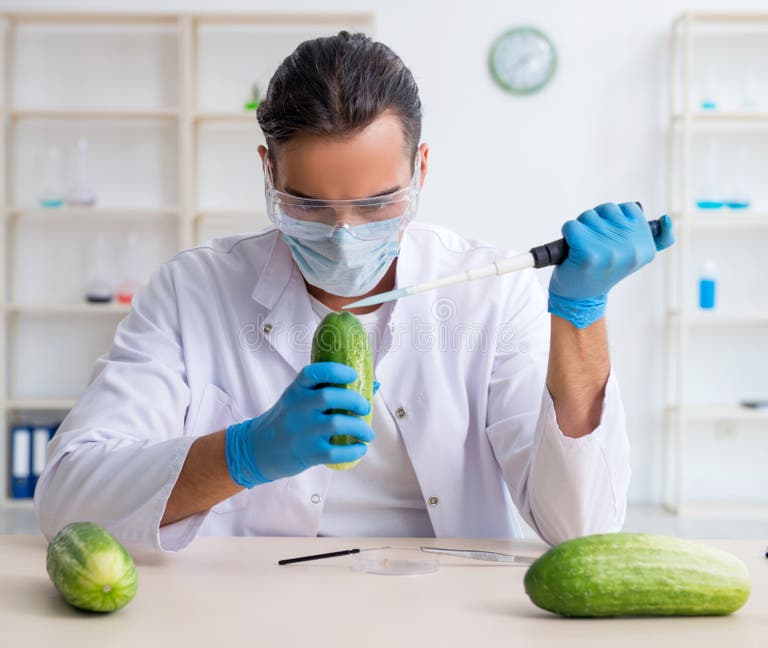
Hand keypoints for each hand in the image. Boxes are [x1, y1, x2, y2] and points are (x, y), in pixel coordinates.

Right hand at [225, 362, 374, 487]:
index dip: (337, 371)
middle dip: (355, 400)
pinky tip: (360, 448)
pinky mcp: (308, 453)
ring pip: (338, 424)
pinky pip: (336, 452)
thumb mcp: (298, 400)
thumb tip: (373, 386)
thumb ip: (327, 391)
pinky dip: (354, 451)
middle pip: (330, 397)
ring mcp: (303, 431)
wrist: (258, 449)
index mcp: (296, 390)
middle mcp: (298, 408)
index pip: (314, 373)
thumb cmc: (287, 420)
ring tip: (368, 433)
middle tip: (365, 407)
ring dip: (360, 428)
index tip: (353, 374)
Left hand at [548, 203, 673, 328]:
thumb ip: (654, 237)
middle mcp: (632, 249)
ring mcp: (611, 252)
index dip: (614, 219)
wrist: (579, 298)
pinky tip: (572, 250)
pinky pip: (572, 226)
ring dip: (581, 228)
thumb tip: (667, 218)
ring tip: (584, 248)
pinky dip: (567, 234)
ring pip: (588, 215)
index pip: (630, 208)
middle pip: (607, 209)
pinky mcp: (588, 254)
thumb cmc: (602, 270)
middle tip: (595, 245)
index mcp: (647, 248)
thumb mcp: (633, 254)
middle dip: (596, 222)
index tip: (612, 241)